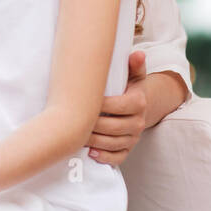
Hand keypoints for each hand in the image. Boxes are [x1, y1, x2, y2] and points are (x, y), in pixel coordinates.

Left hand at [85, 49, 148, 166]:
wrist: (138, 104)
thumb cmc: (127, 86)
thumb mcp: (131, 74)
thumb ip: (133, 65)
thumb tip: (137, 53)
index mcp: (138, 102)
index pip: (119, 106)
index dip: (101, 105)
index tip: (82, 100)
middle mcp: (138, 122)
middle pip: (113, 127)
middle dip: (91, 124)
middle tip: (71, 120)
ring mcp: (133, 137)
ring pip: (112, 143)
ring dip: (93, 140)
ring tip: (75, 134)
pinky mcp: (128, 149)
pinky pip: (118, 158)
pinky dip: (104, 157)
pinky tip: (90, 152)